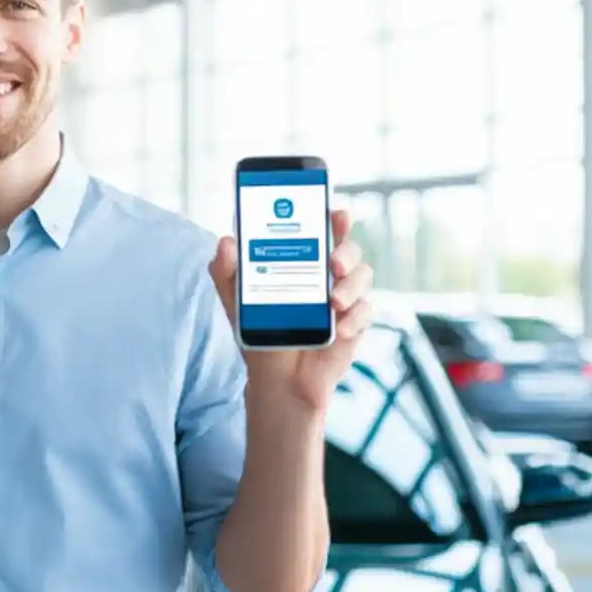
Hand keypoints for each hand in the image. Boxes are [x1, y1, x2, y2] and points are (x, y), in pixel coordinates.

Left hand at [209, 210, 373, 410]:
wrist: (277, 378)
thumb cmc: (260, 329)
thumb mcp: (237, 299)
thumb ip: (226, 270)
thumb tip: (227, 241)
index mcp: (304, 259)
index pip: (323, 229)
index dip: (333, 217)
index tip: (336, 213)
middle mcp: (328, 273)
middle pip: (349, 250)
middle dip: (346, 252)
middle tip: (333, 264)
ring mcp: (345, 297)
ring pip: (363, 277)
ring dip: (352, 287)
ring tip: (334, 302)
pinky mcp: (354, 323)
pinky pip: (365, 313)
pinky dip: (355, 319)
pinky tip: (339, 330)